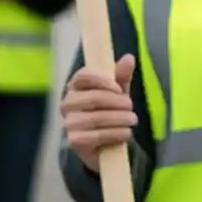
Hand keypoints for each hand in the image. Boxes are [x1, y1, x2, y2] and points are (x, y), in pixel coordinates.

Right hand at [61, 55, 137, 173]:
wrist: (105, 143)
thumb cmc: (109, 111)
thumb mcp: (118, 92)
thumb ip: (122, 75)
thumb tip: (129, 58)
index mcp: (76, 86)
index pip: (84, 75)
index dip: (102, 80)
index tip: (119, 88)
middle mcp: (68, 103)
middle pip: (94, 97)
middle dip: (117, 102)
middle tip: (131, 106)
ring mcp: (69, 122)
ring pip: (97, 117)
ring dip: (120, 119)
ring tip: (133, 120)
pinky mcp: (74, 140)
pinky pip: (97, 136)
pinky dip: (115, 134)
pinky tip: (126, 133)